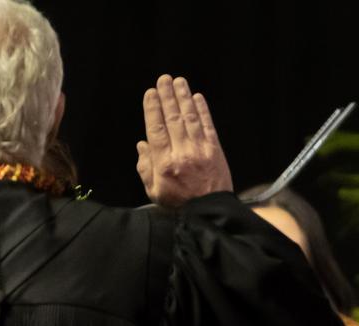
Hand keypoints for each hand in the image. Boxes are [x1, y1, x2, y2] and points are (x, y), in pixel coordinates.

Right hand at [135, 74, 232, 206]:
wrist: (209, 212)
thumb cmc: (178, 204)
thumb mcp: (153, 191)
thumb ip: (145, 167)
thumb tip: (142, 144)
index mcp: (164, 164)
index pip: (156, 130)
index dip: (152, 109)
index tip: (150, 93)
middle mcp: (182, 153)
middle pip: (173, 119)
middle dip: (167, 97)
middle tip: (163, 79)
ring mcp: (200, 150)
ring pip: (190, 118)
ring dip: (184, 98)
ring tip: (178, 82)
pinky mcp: (215, 149)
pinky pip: (208, 125)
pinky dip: (202, 110)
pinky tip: (197, 98)